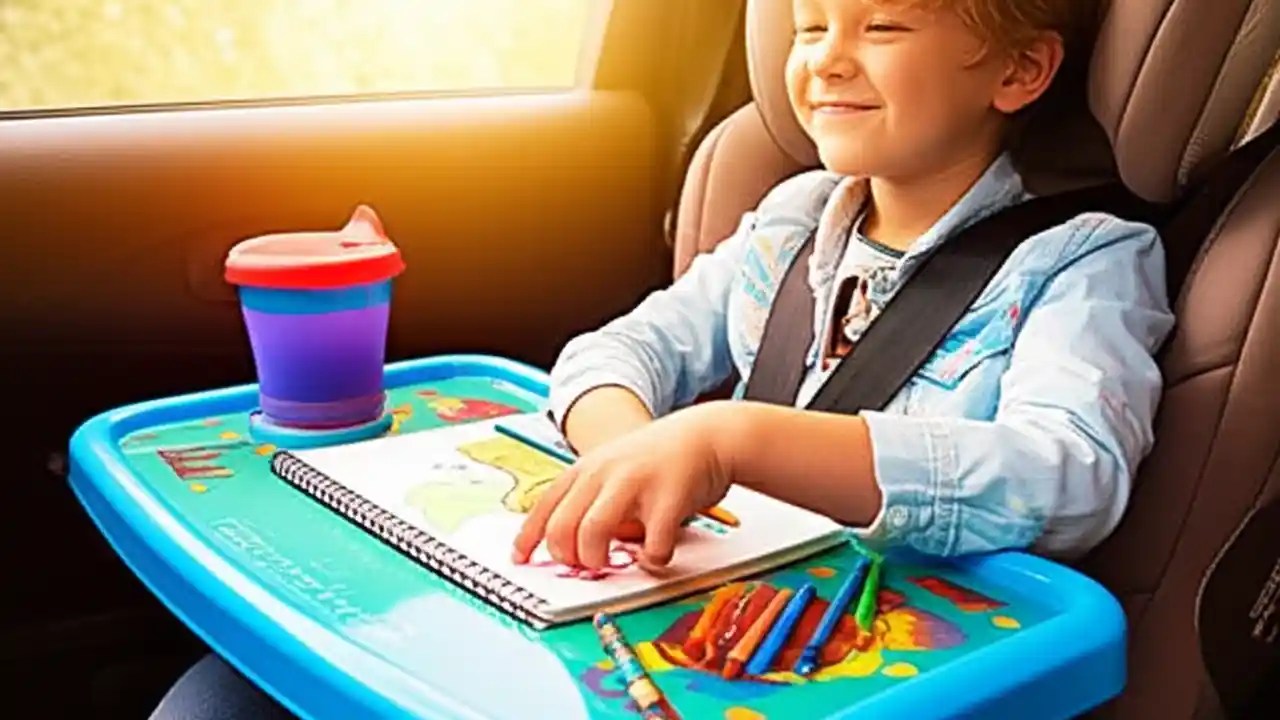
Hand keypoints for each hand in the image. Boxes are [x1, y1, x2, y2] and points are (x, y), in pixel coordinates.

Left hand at [512, 401, 738, 570]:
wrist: (708, 435)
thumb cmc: (658, 459)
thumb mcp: (613, 467)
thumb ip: (591, 497)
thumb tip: (568, 540)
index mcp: (586, 469)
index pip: (544, 506)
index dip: (528, 538)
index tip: (520, 559)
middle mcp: (603, 474)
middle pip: (561, 527)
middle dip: (566, 557)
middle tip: (584, 564)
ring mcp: (634, 484)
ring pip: (591, 534)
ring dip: (596, 560)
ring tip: (612, 563)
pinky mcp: (667, 499)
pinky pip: (651, 546)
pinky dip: (651, 560)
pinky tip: (656, 555)